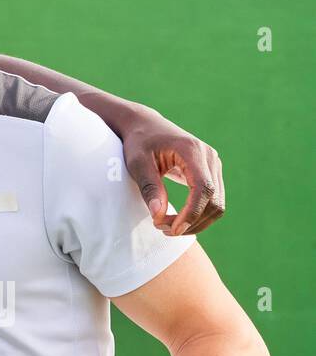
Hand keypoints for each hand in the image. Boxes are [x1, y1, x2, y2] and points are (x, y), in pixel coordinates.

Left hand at [119, 106, 224, 236]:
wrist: (145, 125)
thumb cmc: (139, 142)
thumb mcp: (137, 163)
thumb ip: (149, 187)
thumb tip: (158, 216)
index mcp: (192, 150)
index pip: (203, 188)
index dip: (192, 212)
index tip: (173, 228)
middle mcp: (209, 157)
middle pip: (214, 200)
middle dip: (192, 221)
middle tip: (164, 230)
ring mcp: (213, 164)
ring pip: (217, 204)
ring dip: (196, 222)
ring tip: (168, 228)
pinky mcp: (210, 172)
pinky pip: (212, 200)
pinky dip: (198, 215)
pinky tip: (178, 220)